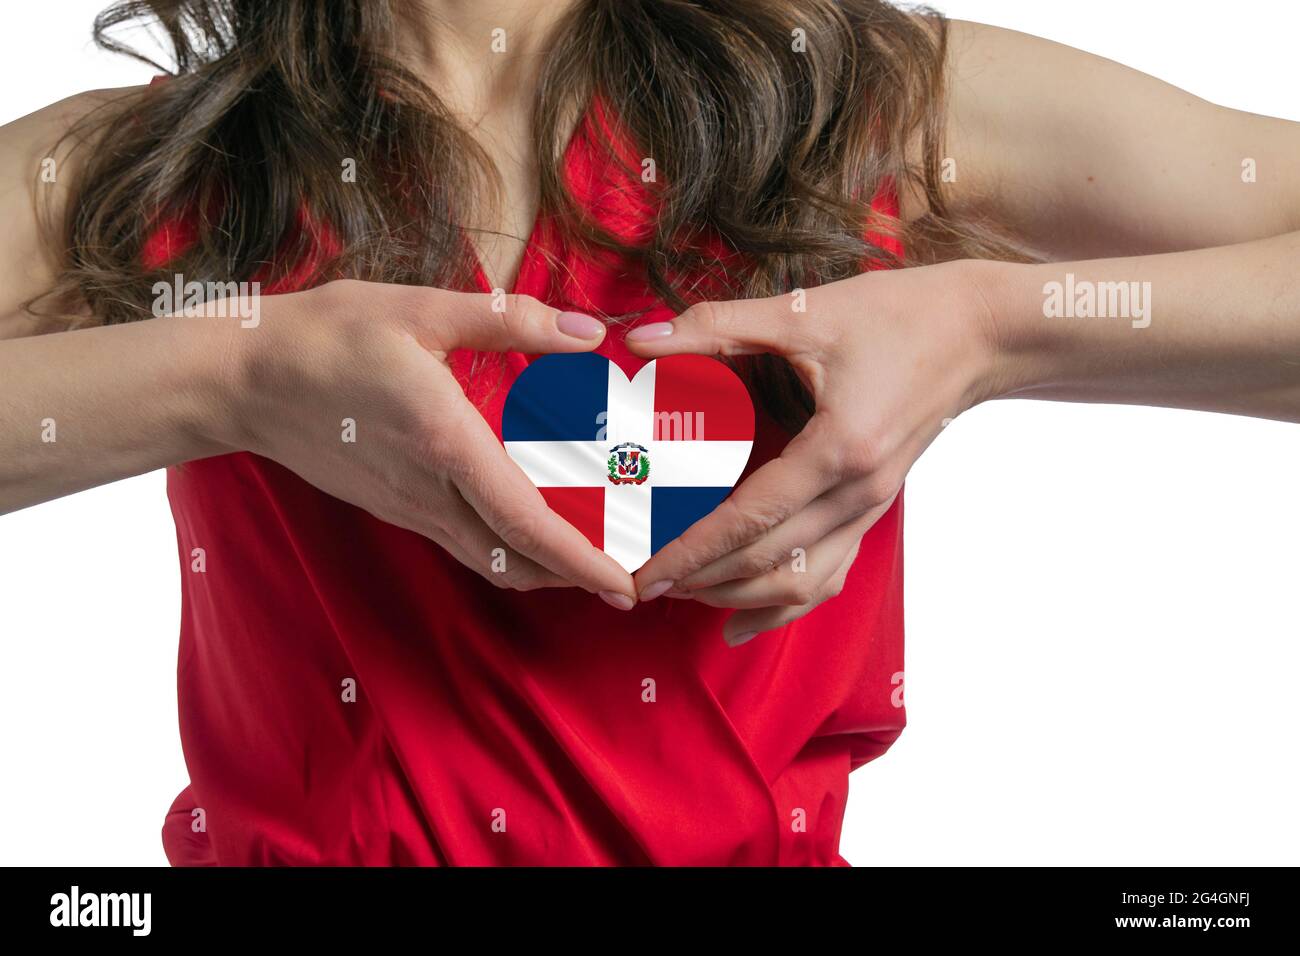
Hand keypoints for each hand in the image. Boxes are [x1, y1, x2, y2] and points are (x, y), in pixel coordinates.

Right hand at [220, 279, 636, 605]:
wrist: (241, 379)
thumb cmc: (326, 336)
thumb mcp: (420, 310)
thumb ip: (510, 320)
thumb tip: (586, 334)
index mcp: (445, 443)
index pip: (526, 522)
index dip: (581, 560)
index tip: (625, 584)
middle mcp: (429, 491)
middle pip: (516, 560)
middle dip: (577, 578)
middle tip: (631, 575)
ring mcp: (408, 507)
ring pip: (489, 561)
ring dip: (544, 569)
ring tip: (594, 558)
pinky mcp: (394, 507)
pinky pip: (464, 544)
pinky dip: (510, 551)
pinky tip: (533, 528)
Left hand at [625, 260, 1006, 641]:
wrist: (980, 333)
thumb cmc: (898, 316)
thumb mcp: (803, 313)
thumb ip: (717, 326)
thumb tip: (641, 337)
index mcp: (840, 448)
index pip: (750, 519)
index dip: (692, 550)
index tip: (646, 572)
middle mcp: (860, 493)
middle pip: (769, 560)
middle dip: (701, 579)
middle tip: (643, 583)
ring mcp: (872, 508)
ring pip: (800, 582)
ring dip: (738, 595)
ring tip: (683, 593)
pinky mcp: (875, 510)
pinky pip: (828, 574)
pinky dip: (783, 604)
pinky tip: (741, 622)